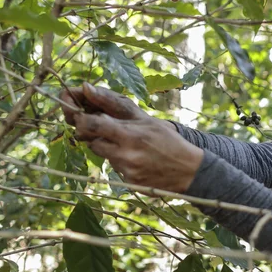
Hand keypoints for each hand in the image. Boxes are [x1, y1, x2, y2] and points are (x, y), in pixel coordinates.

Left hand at [60, 83, 203, 192]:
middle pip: (93, 144)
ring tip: (133, 148)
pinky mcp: (129, 184)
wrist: (189, 170)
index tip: (84, 118)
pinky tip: (140, 161)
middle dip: (98, 137)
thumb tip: (88, 88)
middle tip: (112, 133)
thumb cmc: (167, 140)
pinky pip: (116, 170)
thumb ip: (115, 105)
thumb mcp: (146, 119)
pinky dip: (123, 163)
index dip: (82, 121)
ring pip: (105, 157)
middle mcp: (126, 155)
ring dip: (111, 150)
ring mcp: (127, 172)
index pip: (91, 126)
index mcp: (130, 135)